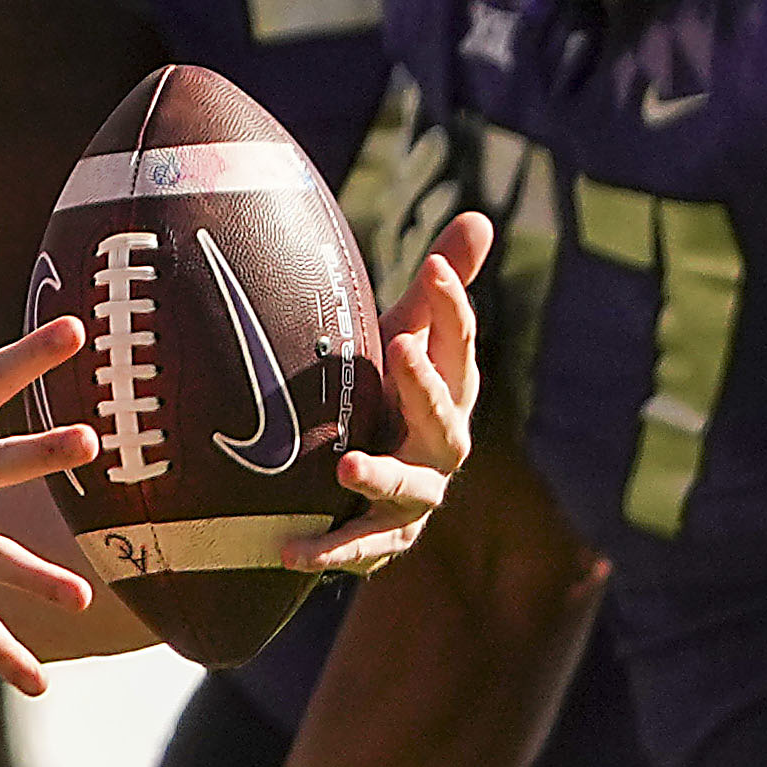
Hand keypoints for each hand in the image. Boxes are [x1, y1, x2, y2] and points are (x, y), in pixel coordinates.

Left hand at [281, 213, 491, 577]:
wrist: (374, 485)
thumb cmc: (390, 396)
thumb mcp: (408, 337)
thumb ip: (437, 290)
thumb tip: (479, 216)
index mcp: (450, 393)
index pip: (460, 346)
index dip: (453, 306)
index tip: (434, 270)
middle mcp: (442, 445)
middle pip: (445, 417)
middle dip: (425, 384)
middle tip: (402, 346)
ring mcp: (416, 495)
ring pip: (410, 488)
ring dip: (381, 475)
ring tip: (346, 467)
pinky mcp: (383, 536)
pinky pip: (359, 547)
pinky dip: (327, 550)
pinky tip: (287, 550)